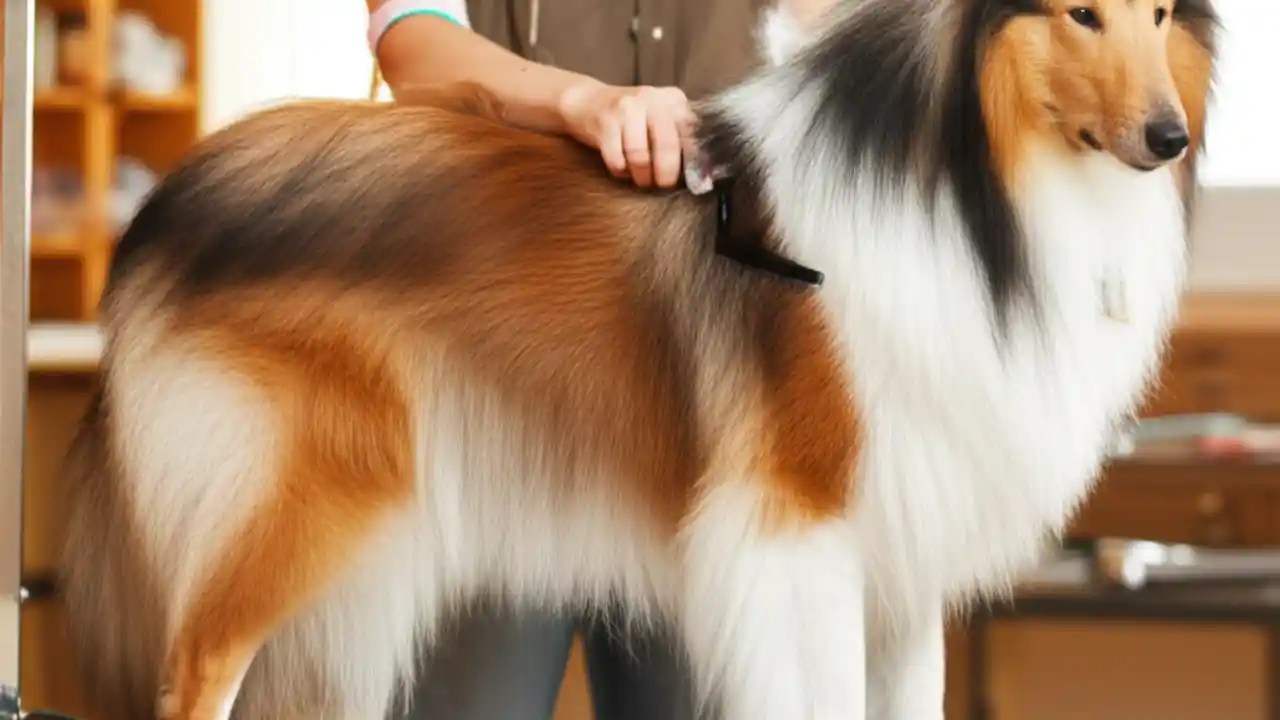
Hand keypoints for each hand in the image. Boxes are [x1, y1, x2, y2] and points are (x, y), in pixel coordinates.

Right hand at [558, 81, 696, 188]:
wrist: (587, 101)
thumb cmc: (630, 119)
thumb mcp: (661, 122)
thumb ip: (682, 142)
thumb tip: (706, 177)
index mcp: (674, 99)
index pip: (693, 136)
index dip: (695, 164)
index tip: (696, 183)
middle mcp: (653, 98)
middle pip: (668, 147)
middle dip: (666, 175)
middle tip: (662, 184)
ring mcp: (628, 107)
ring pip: (641, 157)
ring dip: (641, 176)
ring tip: (640, 178)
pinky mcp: (606, 121)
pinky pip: (618, 161)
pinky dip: (620, 171)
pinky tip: (621, 167)